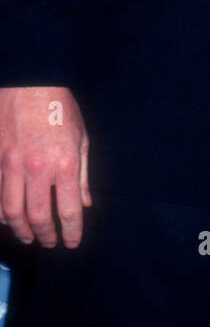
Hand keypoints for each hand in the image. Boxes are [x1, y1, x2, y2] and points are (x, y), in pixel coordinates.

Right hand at [0, 87, 91, 247]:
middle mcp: (37, 170)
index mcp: (64, 164)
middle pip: (37, 217)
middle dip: (45, 236)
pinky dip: (1, 213)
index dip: (71, 232)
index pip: (68, 211)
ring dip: (19, 230)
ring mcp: (11, 166)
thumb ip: (82, 174)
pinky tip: (7, 218)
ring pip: (10, 212)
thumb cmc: (60, 109)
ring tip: (27, 236)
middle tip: (48, 243)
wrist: (30, 83)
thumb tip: (85, 203)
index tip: (72, 243)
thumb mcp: (81, 138)